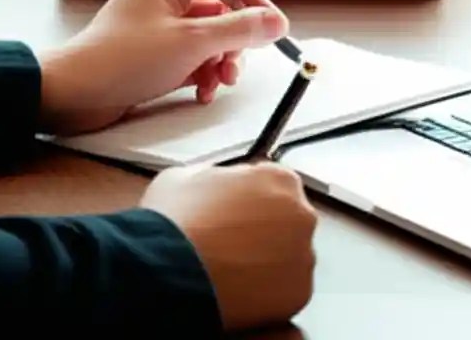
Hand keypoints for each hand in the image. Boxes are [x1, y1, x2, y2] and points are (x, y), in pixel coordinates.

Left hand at [38, 0, 289, 134]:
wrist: (72, 95)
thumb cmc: (122, 60)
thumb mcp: (192, 43)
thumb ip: (240, 30)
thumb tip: (276, 21)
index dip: (252, 1)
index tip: (274, 26)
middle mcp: (161, 1)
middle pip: (219, 13)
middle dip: (234, 43)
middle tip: (236, 67)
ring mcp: (157, 30)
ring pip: (208, 41)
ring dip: (220, 64)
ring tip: (217, 84)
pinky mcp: (152, 57)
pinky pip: (191, 60)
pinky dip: (202, 76)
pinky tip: (200, 93)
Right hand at [140, 162, 317, 331]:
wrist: (167, 269)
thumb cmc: (174, 221)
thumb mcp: (183, 177)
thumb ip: (214, 176)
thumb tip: (214, 185)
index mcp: (279, 179)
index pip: (272, 186)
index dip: (247, 201)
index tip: (231, 214)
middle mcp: (301, 214)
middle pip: (286, 221)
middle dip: (262, 232)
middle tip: (229, 246)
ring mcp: (304, 255)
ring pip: (289, 258)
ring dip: (267, 263)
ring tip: (229, 272)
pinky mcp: (299, 292)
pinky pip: (285, 291)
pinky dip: (266, 293)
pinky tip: (237, 291)